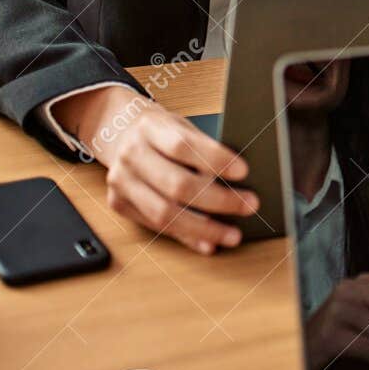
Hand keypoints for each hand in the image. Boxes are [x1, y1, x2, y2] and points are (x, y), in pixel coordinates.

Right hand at [53, 85, 258, 254]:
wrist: (120, 131)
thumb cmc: (163, 132)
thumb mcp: (183, 126)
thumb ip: (204, 148)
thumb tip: (242, 179)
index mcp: (150, 128)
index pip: (183, 146)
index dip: (215, 159)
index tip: (244, 171)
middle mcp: (131, 154)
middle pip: (176, 184)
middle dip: (218, 200)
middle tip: (249, 205)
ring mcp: (121, 181)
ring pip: (165, 213)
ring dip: (204, 228)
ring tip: (233, 235)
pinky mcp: (118, 203)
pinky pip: (156, 226)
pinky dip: (186, 237)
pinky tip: (209, 243)